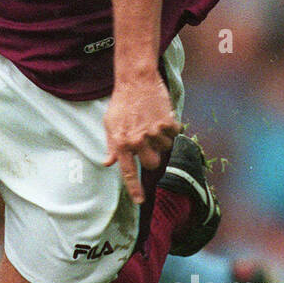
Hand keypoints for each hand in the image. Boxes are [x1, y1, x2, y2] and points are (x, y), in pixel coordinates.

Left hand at [104, 74, 179, 203]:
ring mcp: (153, 133)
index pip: (128, 172)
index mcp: (121, 143)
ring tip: (152, 122)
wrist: (136, 80)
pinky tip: (161, 116)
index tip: (140, 202)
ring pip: (166, 148)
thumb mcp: (109, 124)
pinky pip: (175, 134)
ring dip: (162, 138)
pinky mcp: (167, 123)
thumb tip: (108, 163)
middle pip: (152, 164)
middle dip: (153, 156)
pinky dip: (171, 126)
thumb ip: (112, 145)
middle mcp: (137, 141)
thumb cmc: (121, 102)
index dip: (134, 189)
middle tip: (149, 141)